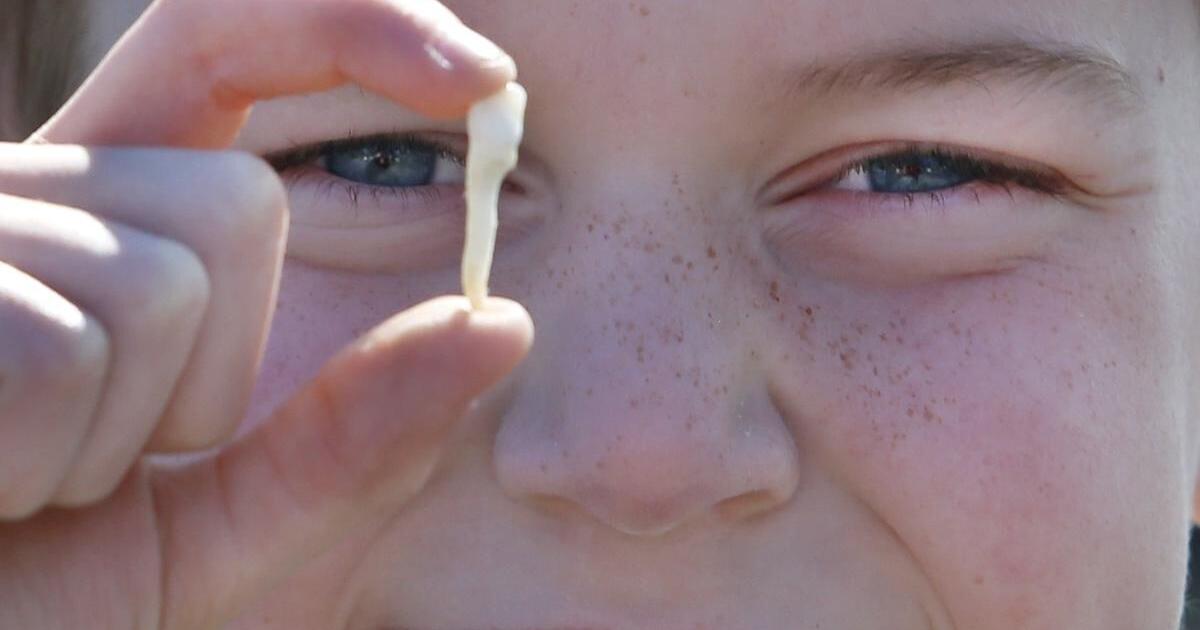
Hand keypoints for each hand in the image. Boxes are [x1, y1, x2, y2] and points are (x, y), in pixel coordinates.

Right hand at [0, 1, 530, 627]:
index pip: (226, 50)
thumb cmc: (44, 592)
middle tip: (93, 462)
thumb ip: (351, 436)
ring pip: (158, 280)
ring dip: (115, 433)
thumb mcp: (219, 522)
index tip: (482, 78)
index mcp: (96, 219)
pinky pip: (59, 354)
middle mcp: (23, 194)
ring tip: (23, 480)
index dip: (352, 30)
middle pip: (236, 203)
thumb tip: (503, 326)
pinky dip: (40, 459)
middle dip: (206, 371)